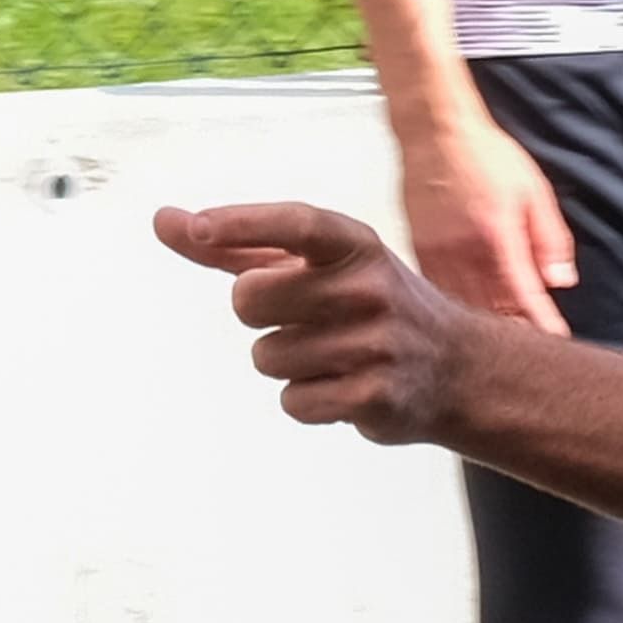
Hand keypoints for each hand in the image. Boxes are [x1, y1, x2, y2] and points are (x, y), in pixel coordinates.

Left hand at [157, 200, 482, 442]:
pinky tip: (343, 387)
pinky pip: (293, 401)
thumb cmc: (370, 306)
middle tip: (302, 318)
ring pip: (266, 357)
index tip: (199, 230)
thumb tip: (164, 221)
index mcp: (356, 246)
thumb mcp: (317, 265)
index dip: (241, 223)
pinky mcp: (375, 397)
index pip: (295, 223)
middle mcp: (369, 288)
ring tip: (331, 357)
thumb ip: (240, 245)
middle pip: (250, 300)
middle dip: (258, 315)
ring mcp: (375, 344)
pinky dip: (306, 400)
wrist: (458, 369)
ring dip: (285, 362)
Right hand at [382, 101, 574, 333]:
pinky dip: (458, 305)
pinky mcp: (417, 251)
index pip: (524, 299)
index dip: (541, 325)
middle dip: (514, 330)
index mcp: (498, 239)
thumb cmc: (486, 154)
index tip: (556, 340)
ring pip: (463, 307)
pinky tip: (470, 310)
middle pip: (491, 312)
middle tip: (533, 345)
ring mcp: (436, 255)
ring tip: (504, 335)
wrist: (434, 130)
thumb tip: (560, 282)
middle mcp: (464, 253)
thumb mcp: (534, 191)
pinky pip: (439, 292)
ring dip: (485, 323)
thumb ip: (550, 240)